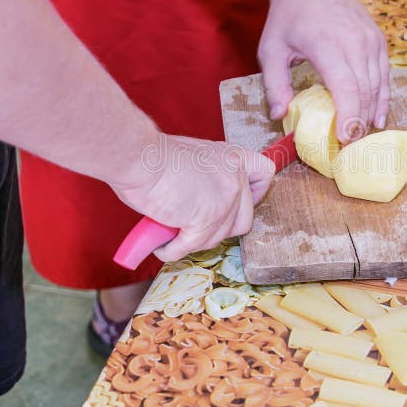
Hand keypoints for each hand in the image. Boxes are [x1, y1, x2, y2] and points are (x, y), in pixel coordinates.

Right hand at [110, 134, 274, 260]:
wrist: (141, 158)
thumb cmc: (156, 157)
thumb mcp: (196, 159)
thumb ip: (210, 179)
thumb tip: (204, 204)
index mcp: (233, 158)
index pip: (265, 174)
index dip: (255, 193)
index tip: (236, 202)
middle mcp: (235, 178)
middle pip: (244, 220)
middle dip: (221, 229)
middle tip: (197, 227)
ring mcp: (224, 200)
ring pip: (219, 237)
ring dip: (196, 241)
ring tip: (175, 236)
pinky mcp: (207, 219)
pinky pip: (194, 245)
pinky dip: (176, 250)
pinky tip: (164, 246)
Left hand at [258, 0, 389, 142]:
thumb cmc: (287, 17)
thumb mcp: (271, 51)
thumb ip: (275, 85)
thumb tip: (279, 115)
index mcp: (327, 46)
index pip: (347, 89)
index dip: (349, 118)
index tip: (344, 139)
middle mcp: (354, 42)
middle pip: (365, 91)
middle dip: (360, 122)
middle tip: (350, 145)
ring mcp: (370, 39)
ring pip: (377, 84)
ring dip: (371, 112)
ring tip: (362, 134)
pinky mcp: (378, 38)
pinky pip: (384, 73)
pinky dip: (382, 96)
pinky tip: (376, 116)